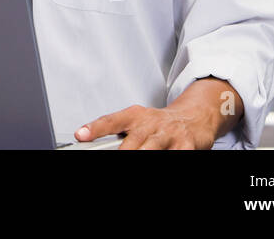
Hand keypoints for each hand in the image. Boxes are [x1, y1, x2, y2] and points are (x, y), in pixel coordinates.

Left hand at [74, 104, 214, 149]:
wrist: (193, 117)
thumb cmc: (160, 123)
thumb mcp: (139, 122)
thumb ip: (121, 132)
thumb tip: (95, 142)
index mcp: (135, 115)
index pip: (111, 121)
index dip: (95, 128)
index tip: (81, 135)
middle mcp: (151, 123)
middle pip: (132, 141)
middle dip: (122, 152)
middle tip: (110, 154)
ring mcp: (168, 135)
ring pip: (151, 149)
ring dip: (142, 154)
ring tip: (132, 154)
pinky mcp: (185, 145)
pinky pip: (173, 154)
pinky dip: (166, 157)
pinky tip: (164, 156)